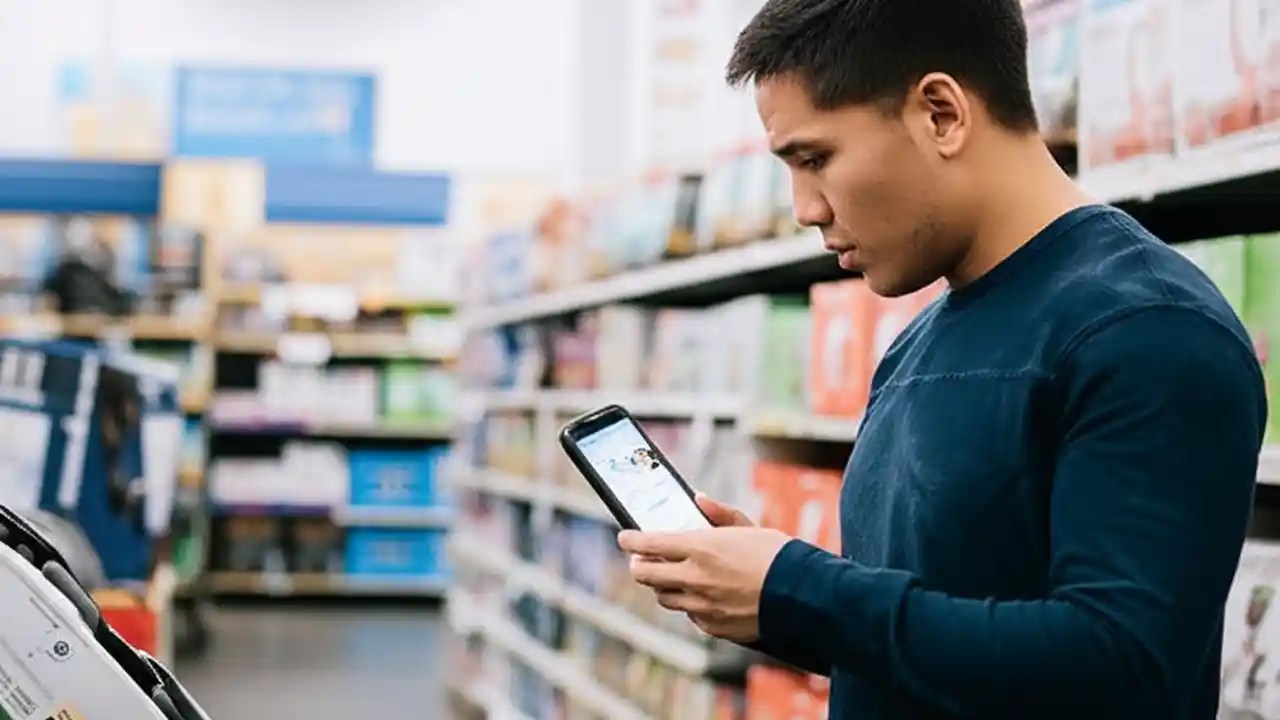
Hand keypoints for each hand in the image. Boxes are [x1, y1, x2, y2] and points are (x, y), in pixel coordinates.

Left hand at [619, 496, 788, 642]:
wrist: (803, 597)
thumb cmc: (778, 556)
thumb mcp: (749, 526)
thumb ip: (719, 513)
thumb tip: (698, 499)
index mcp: (700, 547)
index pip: (648, 543)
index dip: (630, 540)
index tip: (624, 537)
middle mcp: (694, 577)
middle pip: (645, 575)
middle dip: (639, 565)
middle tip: (641, 559)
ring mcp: (701, 605)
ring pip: (664, 597)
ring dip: (663, 585)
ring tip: (672, 576)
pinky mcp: (712, 626)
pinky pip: (689, 614)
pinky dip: (690, 603)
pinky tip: (703, 594)